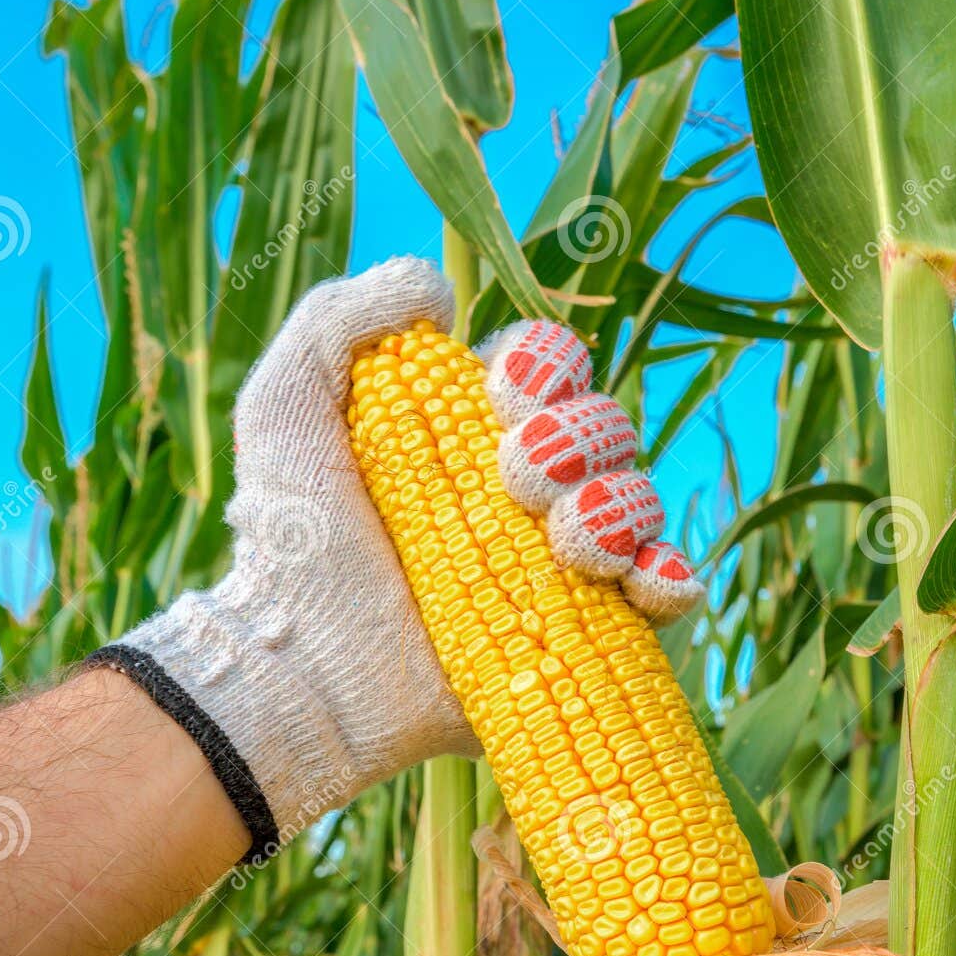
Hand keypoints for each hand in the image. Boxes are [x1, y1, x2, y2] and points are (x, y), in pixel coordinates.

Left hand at [95, 259, 701, 859]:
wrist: (313, 666)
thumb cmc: (290, 544)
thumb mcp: (284, 407)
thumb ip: (341, 320)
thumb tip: (438, 289)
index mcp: (469, 432)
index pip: (548, 367)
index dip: (545, 366)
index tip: (503, 396)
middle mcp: (526, 493)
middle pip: (604, 426)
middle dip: (576, 438)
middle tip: (518, 480)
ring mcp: (563, 566)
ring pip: (639, 500)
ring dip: (616, 504)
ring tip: (565, 541)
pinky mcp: (589, 636)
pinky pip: (666, 591)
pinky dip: (672, 576)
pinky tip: (647, 579)